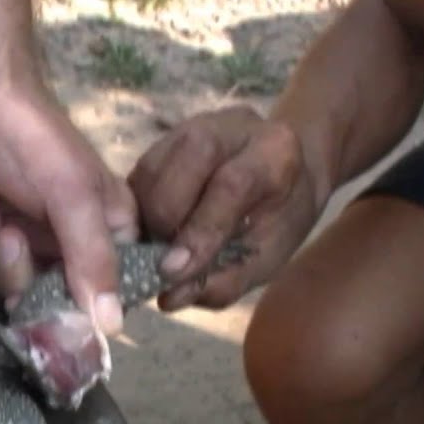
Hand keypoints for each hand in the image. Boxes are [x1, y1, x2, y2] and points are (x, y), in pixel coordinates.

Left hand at [0, 87, 138, 334]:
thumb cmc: (32, 137)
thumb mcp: (72, 195)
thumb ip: (93, 258)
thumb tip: (113, 327)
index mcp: (113, 232)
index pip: (112, 296)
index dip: (86, 312)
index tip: (59, 312)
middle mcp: (76, 245)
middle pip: (57, 305)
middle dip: (28, 281)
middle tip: (14, 237)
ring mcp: (34, 246)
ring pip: (16, 295)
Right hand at [128, 104, 323, 310]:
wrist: (287, 171)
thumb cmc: (281, 217)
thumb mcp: (270, 254)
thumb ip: (227, 278)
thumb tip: (171, 297)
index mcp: (274, 150)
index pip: (231, 186)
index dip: (199, 232)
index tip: (173, 272)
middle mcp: (230, 127)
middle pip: (181, 170)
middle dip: (163, 224)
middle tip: (163, 261)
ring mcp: (191, 125)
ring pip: (151, 172)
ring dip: (143, 218)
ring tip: (155, 248)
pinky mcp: (163, 139)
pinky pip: (136, 176)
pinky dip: (136, 210)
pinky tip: (148, 231)